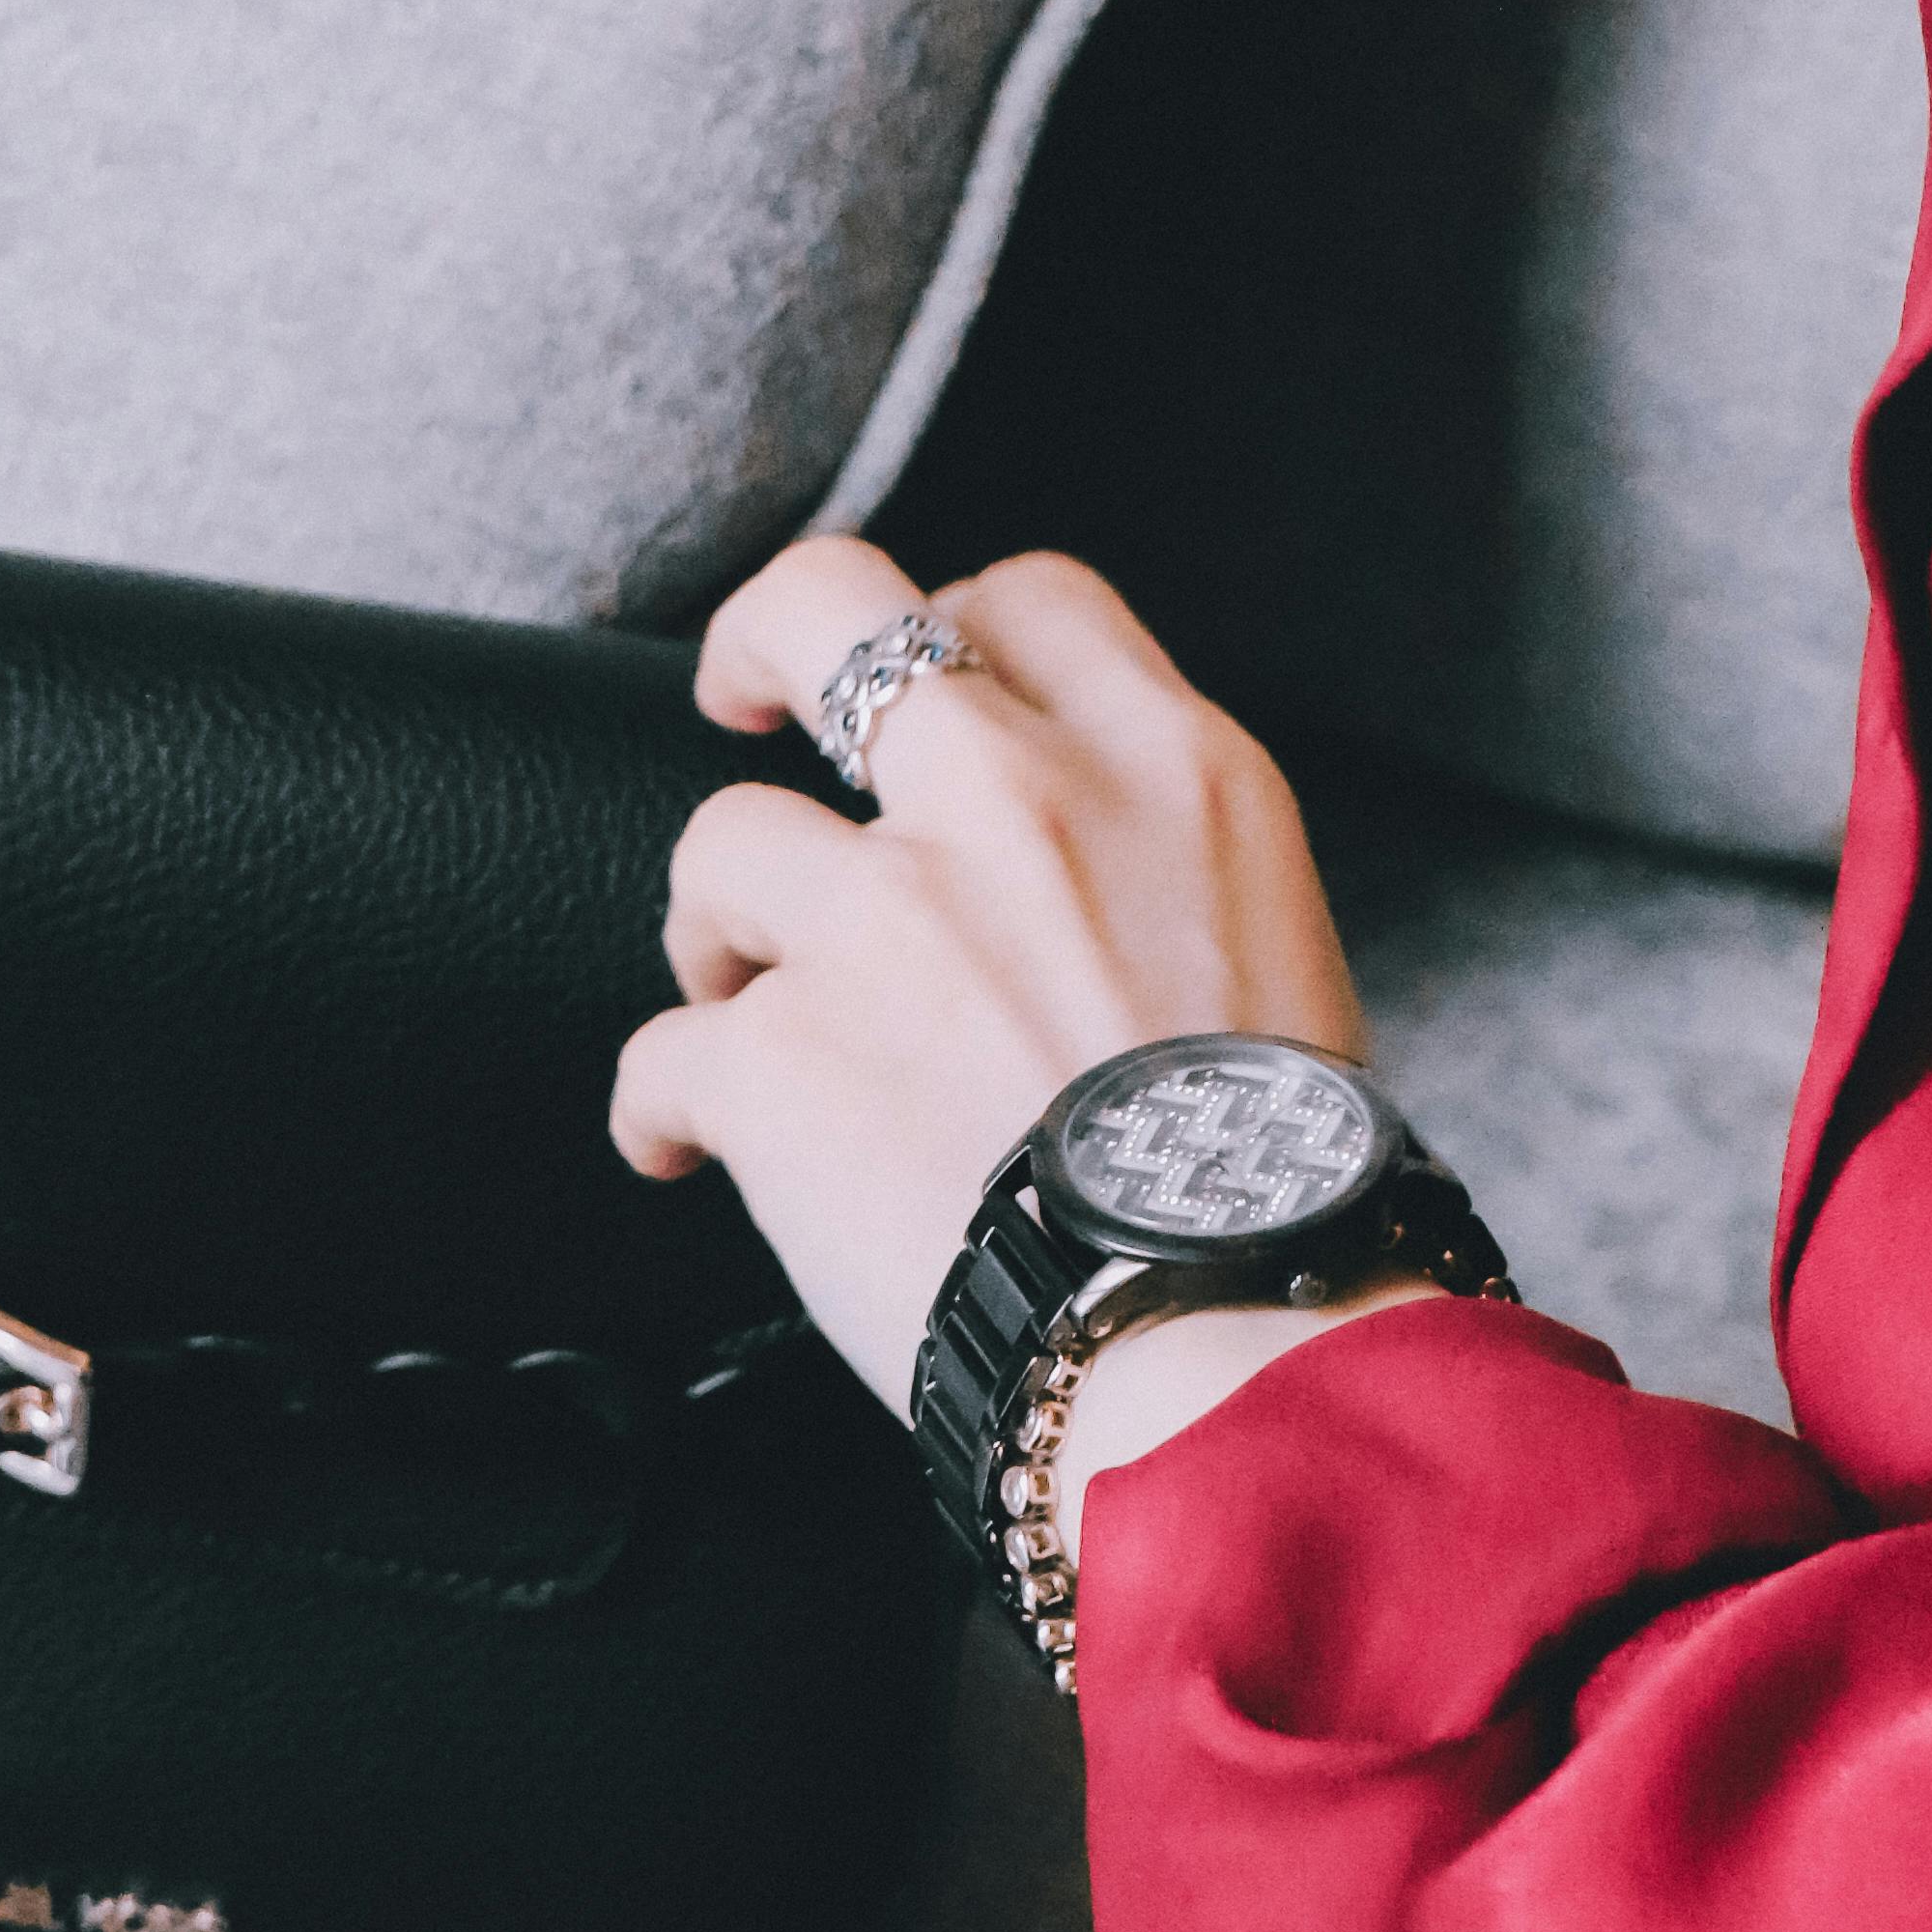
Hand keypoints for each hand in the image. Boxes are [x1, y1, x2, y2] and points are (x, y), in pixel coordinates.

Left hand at [608, 536, 1385, 1471]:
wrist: (1225, 1332)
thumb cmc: (1266, 1192)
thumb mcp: (1268, 952)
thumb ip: (1151, 871)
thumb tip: (1067, 894)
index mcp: (1163, 772)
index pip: (1027, 599)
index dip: (947, 633)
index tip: (912, 686)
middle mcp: (1015, 803)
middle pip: (825, 611)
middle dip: (757, 644)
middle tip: (734, 700)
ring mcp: (884, 918)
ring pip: (720, 848)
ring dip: (718, 940)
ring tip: (744, 1022)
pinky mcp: (778, 1051)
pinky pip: (663, 1055)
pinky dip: (664, 1112)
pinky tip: (687, 1156)